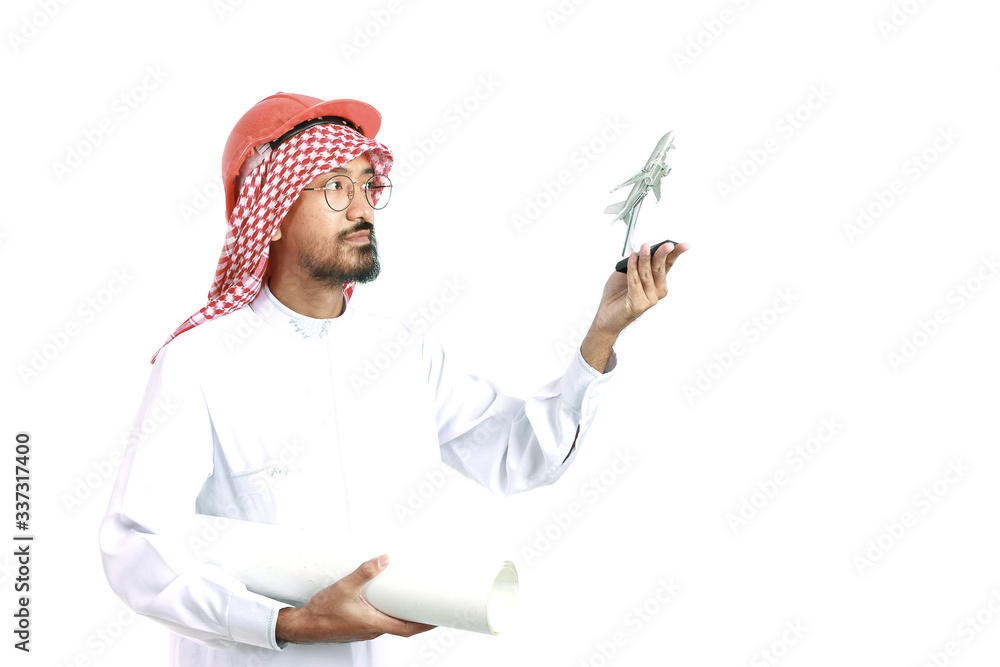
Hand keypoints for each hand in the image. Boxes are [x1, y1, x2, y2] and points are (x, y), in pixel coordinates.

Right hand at [275, 554, 435, 643]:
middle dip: (416, 617)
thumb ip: (364, 572)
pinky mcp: (356, 626)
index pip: (408, 628)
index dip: (425, 624)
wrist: (301, 626)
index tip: (438, 618)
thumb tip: (383, 560)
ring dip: (401, 614)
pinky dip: (386, 612)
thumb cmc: (320, 614)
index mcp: (374, 624)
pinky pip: (377, 620)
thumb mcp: (344, 588)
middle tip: (428, 605)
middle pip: (401, 626)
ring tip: (409, 599)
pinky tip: (382, 600)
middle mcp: (371, 630)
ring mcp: (364, 629)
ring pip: (389, 623)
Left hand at [592, 241, 689, 336]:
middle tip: (666, 245)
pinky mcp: (638, 304)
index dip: (676, 254)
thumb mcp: (628, 273)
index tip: (682, 245)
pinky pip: (635, 282)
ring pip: (647, 274)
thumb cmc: (618, 294)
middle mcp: (656, 291)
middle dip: (662, 254)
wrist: (607, 314)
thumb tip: (644, 250)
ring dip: (645, 259)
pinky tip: (632, 258)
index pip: (668, 265)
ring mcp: (649, 299)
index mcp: (657, 282)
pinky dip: (633, 268)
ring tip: (644, 247)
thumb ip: (638, 263)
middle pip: (660, 268)